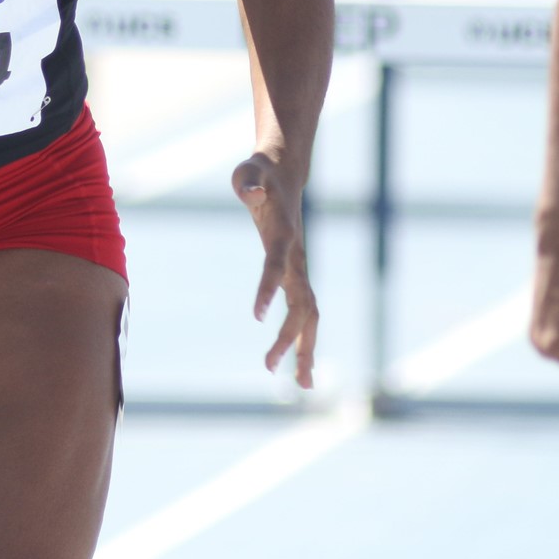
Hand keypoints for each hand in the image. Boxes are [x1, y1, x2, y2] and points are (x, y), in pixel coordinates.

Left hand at [232, 153, 318, 388]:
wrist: (284, 173)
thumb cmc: (259, 174)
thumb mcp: (248, 173)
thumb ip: (247, 182)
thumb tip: (251, 190)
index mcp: (282, 237)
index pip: (275, 266)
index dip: (267, 288)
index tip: (256, 316)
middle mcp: (297, 258)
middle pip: (301, 303)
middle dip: (289, 337)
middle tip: (268, 366)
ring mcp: (300, 268)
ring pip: (310, 314)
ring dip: (305, 349)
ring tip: (301, 385)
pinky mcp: (298, 274)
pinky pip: (306, 312)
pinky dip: (304, 339)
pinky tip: (299, 366)